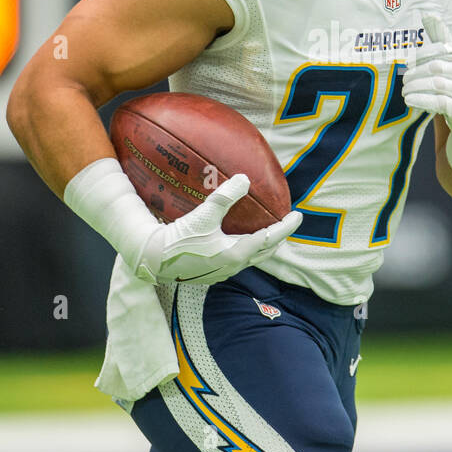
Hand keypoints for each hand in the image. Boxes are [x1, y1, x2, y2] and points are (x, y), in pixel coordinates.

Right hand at [132, 174, 301, 283]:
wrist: (153, 260)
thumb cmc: (178, 238)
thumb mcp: (203, 215)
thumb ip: (225, 196)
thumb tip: (245, 179)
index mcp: (236, 254)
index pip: (270, 239)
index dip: (286, 227)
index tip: (298, 216)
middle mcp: (233, 266)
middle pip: (265, 252)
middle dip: (277, 238)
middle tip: (285, 224)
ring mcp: (222, 272)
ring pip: (251, 258)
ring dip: (262, 245)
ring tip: (265, 231)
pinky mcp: (210, 272)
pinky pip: (236, 260)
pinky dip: (245, 249)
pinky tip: (237, 240)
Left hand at [402, 13, 451, 136]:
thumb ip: (443, 39)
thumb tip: (429, 13)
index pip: (443, 49)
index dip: (422, 55)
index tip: (410, 62)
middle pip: (437, 66)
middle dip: (416, 73)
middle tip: (405, 79)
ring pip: (435, 83)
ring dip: (415, 86)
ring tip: (405, 90)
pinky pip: (437, 102)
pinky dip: (420, 99)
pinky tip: (410, 100)